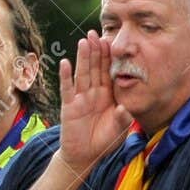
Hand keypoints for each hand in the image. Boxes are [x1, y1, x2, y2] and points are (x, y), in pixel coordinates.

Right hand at [58, 31, 133, 173]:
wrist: (84, 157)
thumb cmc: (103, 142)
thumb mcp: (118, 130)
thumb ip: (122, 119)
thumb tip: (125, 108)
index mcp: (108, 95)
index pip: (109, 72)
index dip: (110, 57)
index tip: (111, 40)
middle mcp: (94, 93)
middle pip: (95, 68)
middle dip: (96, 50)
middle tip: (95, 32)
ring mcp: (80, 98)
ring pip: (82, 73)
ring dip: (83, 57)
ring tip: (84, 41)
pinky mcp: (69, 106)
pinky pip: (67, 89)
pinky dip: (65, 76)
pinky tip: (64, 63)